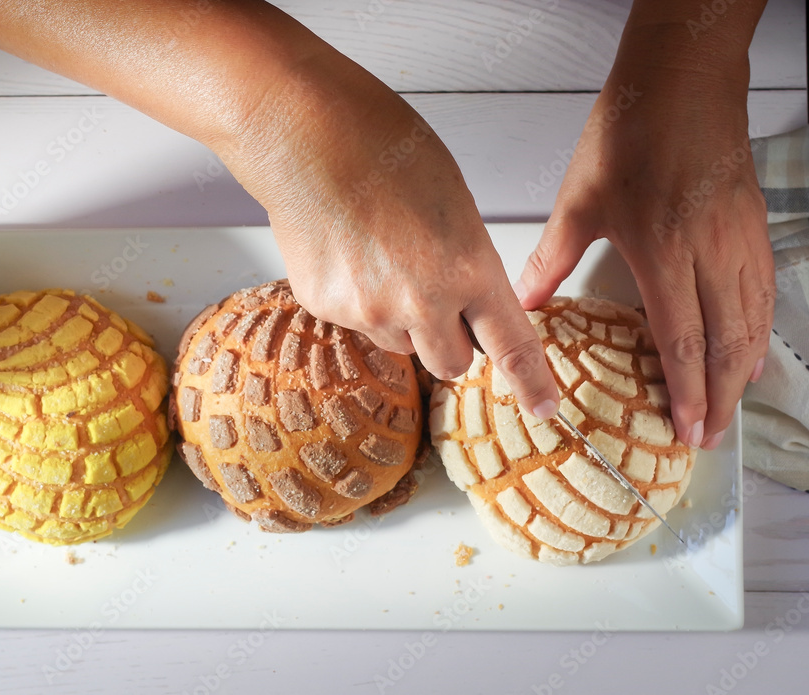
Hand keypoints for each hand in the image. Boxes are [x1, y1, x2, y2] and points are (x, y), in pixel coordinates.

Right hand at [223, 54, 559, 416]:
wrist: (308, 138)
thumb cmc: (384, 150)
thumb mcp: (455, 206)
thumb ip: (467, 264)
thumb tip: (462, 301)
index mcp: (468, 268)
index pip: (511, 345)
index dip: (531, 382)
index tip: (544, 407)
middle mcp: (421, 302)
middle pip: (451, 363)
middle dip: (451, 341)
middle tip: (435, 297)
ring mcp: (369, 311)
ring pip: (401, 344)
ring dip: (402, 319)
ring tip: (381, 257)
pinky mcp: (327, 309)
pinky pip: (358, 323)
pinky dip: (360, 300)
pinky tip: (349, 253)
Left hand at [516, 48, 772, 449]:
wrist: (682, 81)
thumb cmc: (629, 134)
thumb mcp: (579, 199)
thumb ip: (552, 258)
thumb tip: (524, 301)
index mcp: (663, 249)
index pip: (683, 338)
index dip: (689, 390)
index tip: (687, 429)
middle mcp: (710, 252)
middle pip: (727, 341)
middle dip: (721, 398)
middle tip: (710, 437)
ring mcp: (738, 239)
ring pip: (752, 320)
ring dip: (744, 371)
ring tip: (730, 408)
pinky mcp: (752, 225)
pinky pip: (764, 290)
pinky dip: (760, 329)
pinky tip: (752, 350)